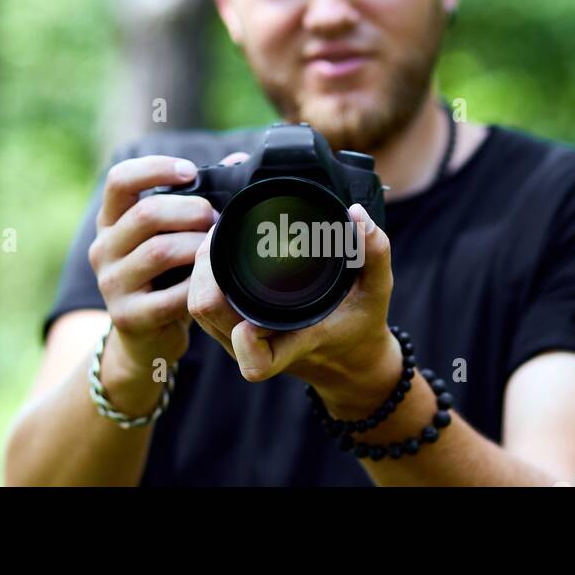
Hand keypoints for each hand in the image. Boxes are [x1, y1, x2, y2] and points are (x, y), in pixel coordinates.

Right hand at [88, 155, 216, 383]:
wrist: (147, 338)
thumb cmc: (167, 278)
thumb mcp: (172, 236)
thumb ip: (195, 199)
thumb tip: (236, 161)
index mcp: (110, 222)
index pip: (120, 180)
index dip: (156, 169)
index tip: (190, 171)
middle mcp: (103, 249)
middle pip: (146, 214)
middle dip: (191, 211)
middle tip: (216, 219)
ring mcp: (111, 284)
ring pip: (159, 252)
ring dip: (198, 246)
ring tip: (218, 249)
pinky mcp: (128, 316)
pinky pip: (170, 295)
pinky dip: (198, 286)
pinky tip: (213, 283)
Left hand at [188, 198, 401, 417]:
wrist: (348, 358)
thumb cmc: (360, 325)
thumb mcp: (377, 290)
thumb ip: (373, 253)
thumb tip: (357, 215)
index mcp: (296, 343)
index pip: (258, 360)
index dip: (246, 344)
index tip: (250, 323)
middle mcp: (261, 345)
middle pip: (209, 314)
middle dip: (207, 272)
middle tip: (223, 232)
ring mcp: (239, 341)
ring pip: (197, 308)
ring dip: (199, 273)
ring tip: (218, 237)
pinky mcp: (228, 332)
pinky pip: (198, 304)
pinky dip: (200, 277)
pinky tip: (215, 252)